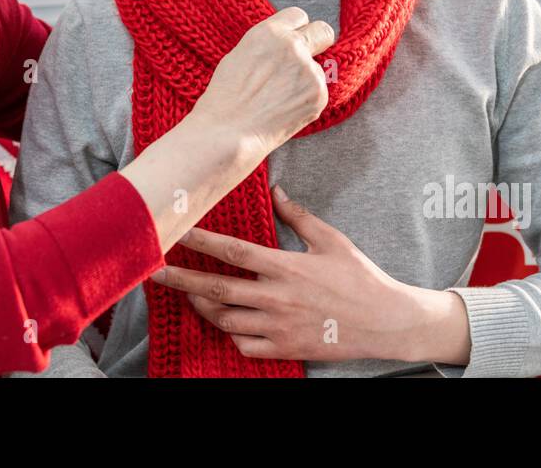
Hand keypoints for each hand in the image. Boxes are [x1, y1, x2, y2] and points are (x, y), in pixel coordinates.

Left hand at [151, 185, 464, 363]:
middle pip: (216, 288)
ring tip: (191, 292)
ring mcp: (279, 327)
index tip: (175, 231)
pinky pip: (244, 345)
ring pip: (225, 319)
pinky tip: (230, 321)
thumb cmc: (360, 277)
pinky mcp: (285, 349)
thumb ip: (298, 217)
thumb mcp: (332, 240)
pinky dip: (232, 333)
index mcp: (285, 266)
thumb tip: (276, 191)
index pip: (232, 251)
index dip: (199, 240)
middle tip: (152, 272)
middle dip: (181, 279)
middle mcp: (276, 298)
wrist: (387, 322)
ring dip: (203, 305)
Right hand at [192, 7, 333, 159]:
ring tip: (279, 98)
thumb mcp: (241, 53)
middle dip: (318, 41)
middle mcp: (294, 47)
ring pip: (318, 68)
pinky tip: (285, 109)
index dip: (295, 30)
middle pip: (323, 31)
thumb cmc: (226, 95)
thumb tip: (287, 41)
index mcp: (270, 32)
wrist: (228, 131)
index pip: (299, 16)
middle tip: (305, 59)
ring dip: (305, 79)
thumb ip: (269, 43)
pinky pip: (318, 91)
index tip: (292, 41)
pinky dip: (306, 99)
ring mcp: (309, 72)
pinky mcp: (319, 96)